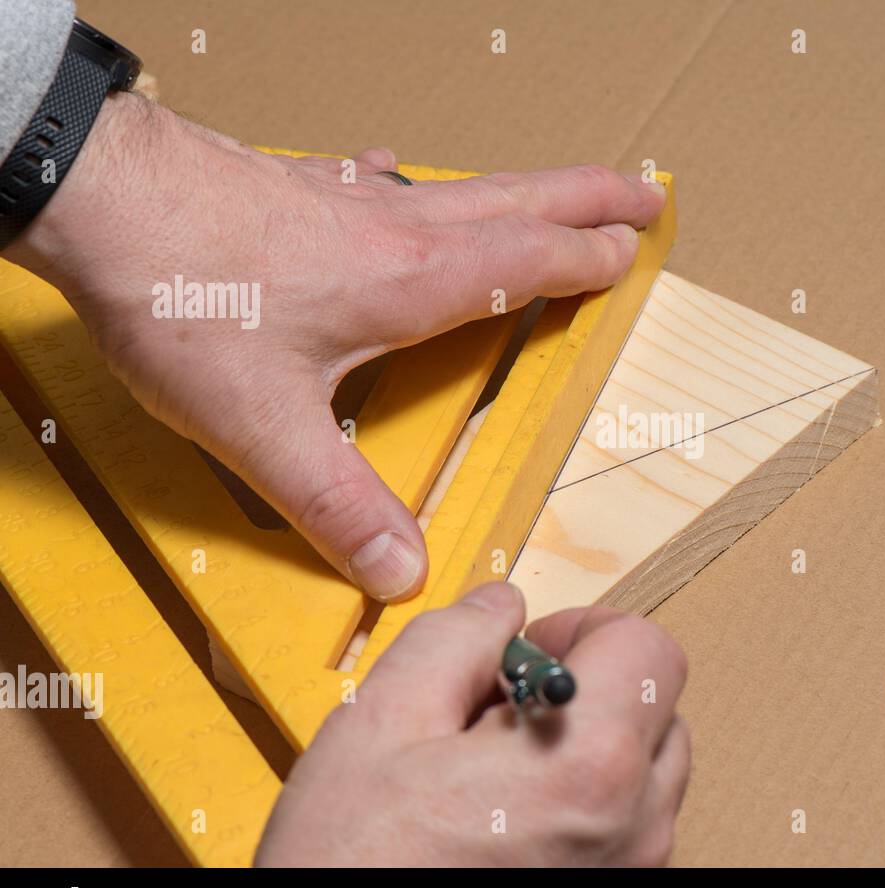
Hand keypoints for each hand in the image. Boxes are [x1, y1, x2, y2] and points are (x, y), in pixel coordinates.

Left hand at [4, 92, 664, 599]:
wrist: (98, 197)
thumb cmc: (183, 295)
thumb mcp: (263, 425)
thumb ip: (337, 503)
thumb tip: (402, 571)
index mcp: (412, 282)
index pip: (529, 265)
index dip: (587, 259)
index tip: (634, 253)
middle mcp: (396, 231)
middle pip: (519, 203)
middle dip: (590, 199)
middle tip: (645, 192)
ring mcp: (350, 201)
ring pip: (464, 187)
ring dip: (526, 188)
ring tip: (559, 190)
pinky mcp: (301, 190)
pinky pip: (383, 184)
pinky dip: (412, 183)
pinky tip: (395, 179)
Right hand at [254, 583, 689, 866]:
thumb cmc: (351, 867)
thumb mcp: (382, 722)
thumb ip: (456, 638)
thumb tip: (501, 606)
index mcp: (590, 765)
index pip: (651, 649)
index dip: (586, 631)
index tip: (529, 652)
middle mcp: (633, 827)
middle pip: (657, 708)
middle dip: (589, 688)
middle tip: (501, 710)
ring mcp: (630, 875)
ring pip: (646, 771)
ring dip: (588, 747)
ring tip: (495, 772)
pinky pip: (625, 827)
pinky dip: (584, 804)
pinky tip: (504, 819)